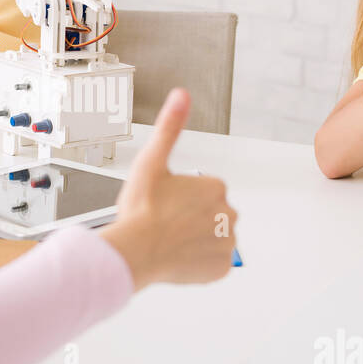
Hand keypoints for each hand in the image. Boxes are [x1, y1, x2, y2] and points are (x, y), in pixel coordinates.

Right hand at [99, 88, 237, 289]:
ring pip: (213, 238)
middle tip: (166, 223)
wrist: (135, 251)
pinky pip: (213, 263)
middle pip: (211, 215)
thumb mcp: (152, 161)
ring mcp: (225, 242)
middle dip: (192, 219)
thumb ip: (170, 127)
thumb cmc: (141, 210)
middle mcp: (227, 214)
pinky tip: (179, 256)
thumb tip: (181, 96)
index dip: (182, 198)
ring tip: (170, 240)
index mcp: (215, 187)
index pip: (205, 193)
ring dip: (196, 240)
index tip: (166, 204)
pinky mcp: (220, 267)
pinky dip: (199, 263)